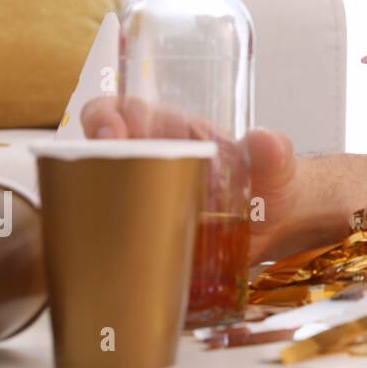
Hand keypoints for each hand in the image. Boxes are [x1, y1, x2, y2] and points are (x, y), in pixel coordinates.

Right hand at [80, 96, 299, 262]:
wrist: (279, 225)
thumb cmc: (271, 183)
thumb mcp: (277, 165)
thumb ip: (274, 152)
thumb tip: (265, 140)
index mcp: (172, 131)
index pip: (122, 110)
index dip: (105, 117)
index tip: (112, 134)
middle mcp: (149, 161)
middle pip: (95, 153)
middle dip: (87, 163)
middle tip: (103, 182)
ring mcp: (144, 199)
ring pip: (96, 195)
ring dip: (92, 205)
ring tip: (109, 222)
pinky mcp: (147, 235)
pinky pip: (114, 234)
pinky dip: (106, 243)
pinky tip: (115, 257)